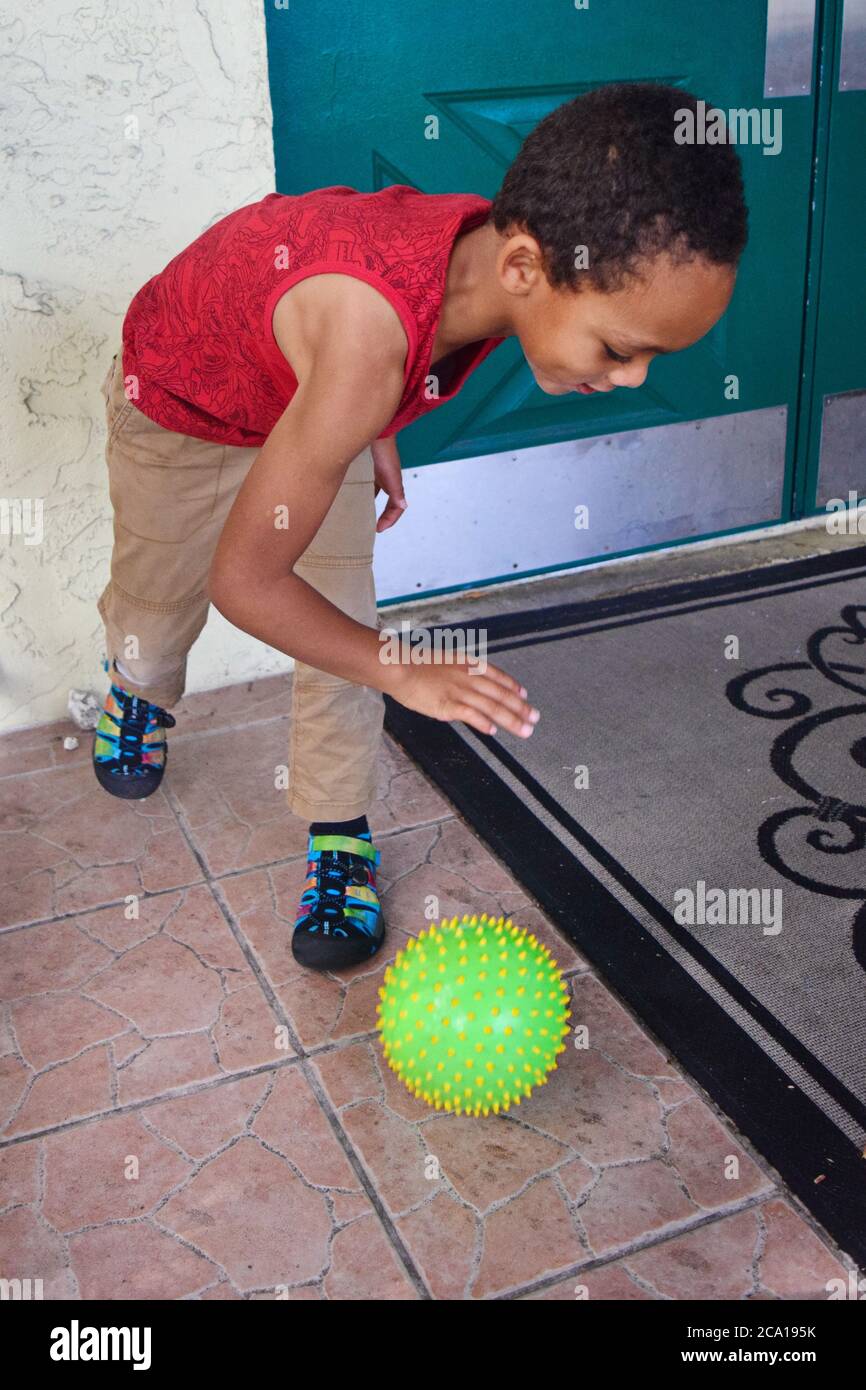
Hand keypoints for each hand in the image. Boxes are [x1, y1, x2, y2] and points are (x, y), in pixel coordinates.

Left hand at [371, 434, 407, 531]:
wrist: (377, 434)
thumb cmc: (385, 453)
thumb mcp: (392, 475)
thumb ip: (397, 492)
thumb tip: (403, 506)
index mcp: (395, 485)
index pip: (396, 508)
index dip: (390, 520)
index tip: (378, 528)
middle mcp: (389, 481)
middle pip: (390, 504)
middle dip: (385, 516)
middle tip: (375, 525)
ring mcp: (381, 475)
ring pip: (378, 495)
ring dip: (374, 505)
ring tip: (363, 513)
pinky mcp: (372, 468)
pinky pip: (370, 485)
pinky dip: (365, 492)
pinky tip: (355, 494)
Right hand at [388, 657, 539, 738]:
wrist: (399, 666)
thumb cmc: (416, 665)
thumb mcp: (444, 662)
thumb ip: (459, 674)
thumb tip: (468, 685)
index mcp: (468, 664)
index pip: (497, 676)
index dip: (513, 686)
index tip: (524, 696)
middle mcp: (469, 676)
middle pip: (501, 694)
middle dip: (520, 707)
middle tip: (535, 718)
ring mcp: (459, 691)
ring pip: (492, 706)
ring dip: (511, 719)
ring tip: (524, 730)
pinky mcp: (448, 704)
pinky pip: (471, 715)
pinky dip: (484, 723)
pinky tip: (494, 731)